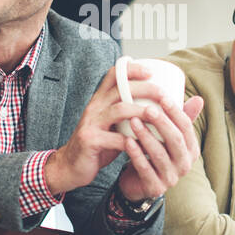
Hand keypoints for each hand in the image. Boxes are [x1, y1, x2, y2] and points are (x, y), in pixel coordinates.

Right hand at [45, 63, 173, 195]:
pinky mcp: (90, 140)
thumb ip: (125, 113)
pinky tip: (145, 144)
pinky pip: (115, 139)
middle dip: (145, 89)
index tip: (152, 71)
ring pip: (120, 110)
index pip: (113, 75)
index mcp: (100, 100)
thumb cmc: (98, 144)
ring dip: (142, 112)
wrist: (70, 165)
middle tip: (164, 95)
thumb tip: (156, 106)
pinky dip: (133, 141)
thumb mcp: (109, 123)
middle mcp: (94, 107)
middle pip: (121, 89)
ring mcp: (91, 122)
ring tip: (159, 116)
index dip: (132, 69)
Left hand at [116, 94, 204, 200]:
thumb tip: (199, 99)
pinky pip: (145, 169)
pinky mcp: (156, 188)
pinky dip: (136, 154)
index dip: (175, 112)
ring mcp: (171, 178)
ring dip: (146, 136)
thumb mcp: (167, 136)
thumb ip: (180, 119)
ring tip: (133, 121)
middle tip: (147, 109)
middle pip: (175, 139)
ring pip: (159, 154)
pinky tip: (127, 141)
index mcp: (191, 149)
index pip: (186, 127)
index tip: (162, 97)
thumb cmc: (154, 152)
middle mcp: (185, 165)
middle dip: (161, 123)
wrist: (138, 182)